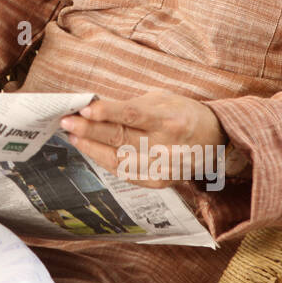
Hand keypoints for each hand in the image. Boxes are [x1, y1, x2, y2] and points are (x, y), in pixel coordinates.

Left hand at [58, 88, 223, 187]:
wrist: (215, 142)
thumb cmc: (182, 113)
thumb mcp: (162, 100)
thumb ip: (131, 104)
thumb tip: (95, 107)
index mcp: (170, 119)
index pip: (133, 115)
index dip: (107, 112)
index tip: (84, 109)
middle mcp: (166, 145)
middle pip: (121, 138)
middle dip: (89, 130)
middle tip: (66, 122)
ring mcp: (162, 167)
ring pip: (118, 159)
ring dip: (91, 147)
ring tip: (72, 136)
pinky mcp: (158, 182)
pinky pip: (124, 173)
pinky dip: (104, 160)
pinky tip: (90, 149)